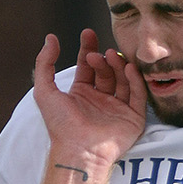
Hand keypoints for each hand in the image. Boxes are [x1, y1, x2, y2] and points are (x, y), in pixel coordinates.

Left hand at [33, 29, 147, 171]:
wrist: (78, 149)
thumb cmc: (61, 125)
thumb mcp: (44, 90)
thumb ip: (45, 63)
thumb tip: (50, 39)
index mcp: (81, 95)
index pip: (87, 67)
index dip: (88, 49)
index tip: (88, 33)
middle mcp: (100, 100)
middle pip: (106, 71)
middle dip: (103, 58)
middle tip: (98, 53)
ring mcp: (117, 109)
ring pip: (123, 80)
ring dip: (118, 65)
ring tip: (111, 55)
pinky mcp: (132, 118)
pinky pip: (138, 95)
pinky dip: (135, 80)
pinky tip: (129, 67)